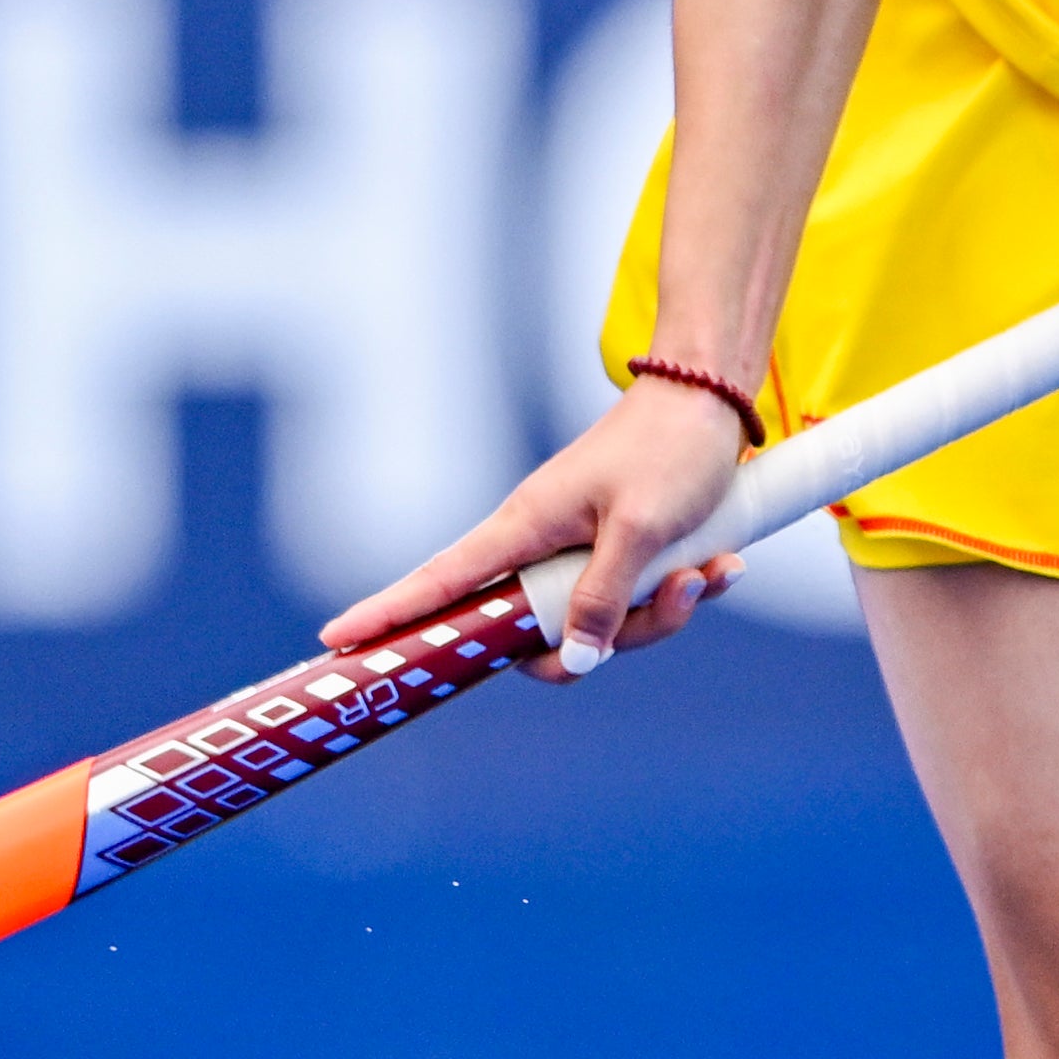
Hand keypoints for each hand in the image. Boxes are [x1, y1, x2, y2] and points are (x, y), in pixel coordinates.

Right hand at [321, 377, 752, 681]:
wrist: (711, 397)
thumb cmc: (670, 449)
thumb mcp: (642, 529)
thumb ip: (604, 598)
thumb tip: (575, 661)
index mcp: (527, 526)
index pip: (441, 579)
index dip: (388, 612)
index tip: (338, 641)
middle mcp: (543, 544)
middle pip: (540, 633)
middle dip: (612, 638)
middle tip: (676, 597)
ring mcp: (578, 551)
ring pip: (597, 625)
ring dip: (663, 612)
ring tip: (707, 571)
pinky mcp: (615, 553)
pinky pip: (634, 603)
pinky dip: (681, 591)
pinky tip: (720, 564)